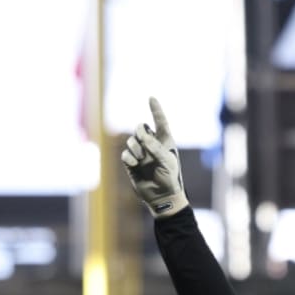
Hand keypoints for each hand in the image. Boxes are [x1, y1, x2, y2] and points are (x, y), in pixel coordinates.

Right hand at [121, 97, 188, 216]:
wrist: (161, 196)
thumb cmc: (169, 178)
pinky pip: (125, 153)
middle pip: (140, 128)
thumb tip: (143, 136)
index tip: (151, 98)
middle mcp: (152, 144)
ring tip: (142, 160)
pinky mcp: (131, 162)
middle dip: (140, 132)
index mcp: (165, 142)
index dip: (156, 110)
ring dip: (136, 148)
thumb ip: (155, 147)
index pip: (160, 122)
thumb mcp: (167, 162)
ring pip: (131, 141)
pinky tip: (135, 165)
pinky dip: (129, 158)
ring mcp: (141, 153)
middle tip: (143, 139)